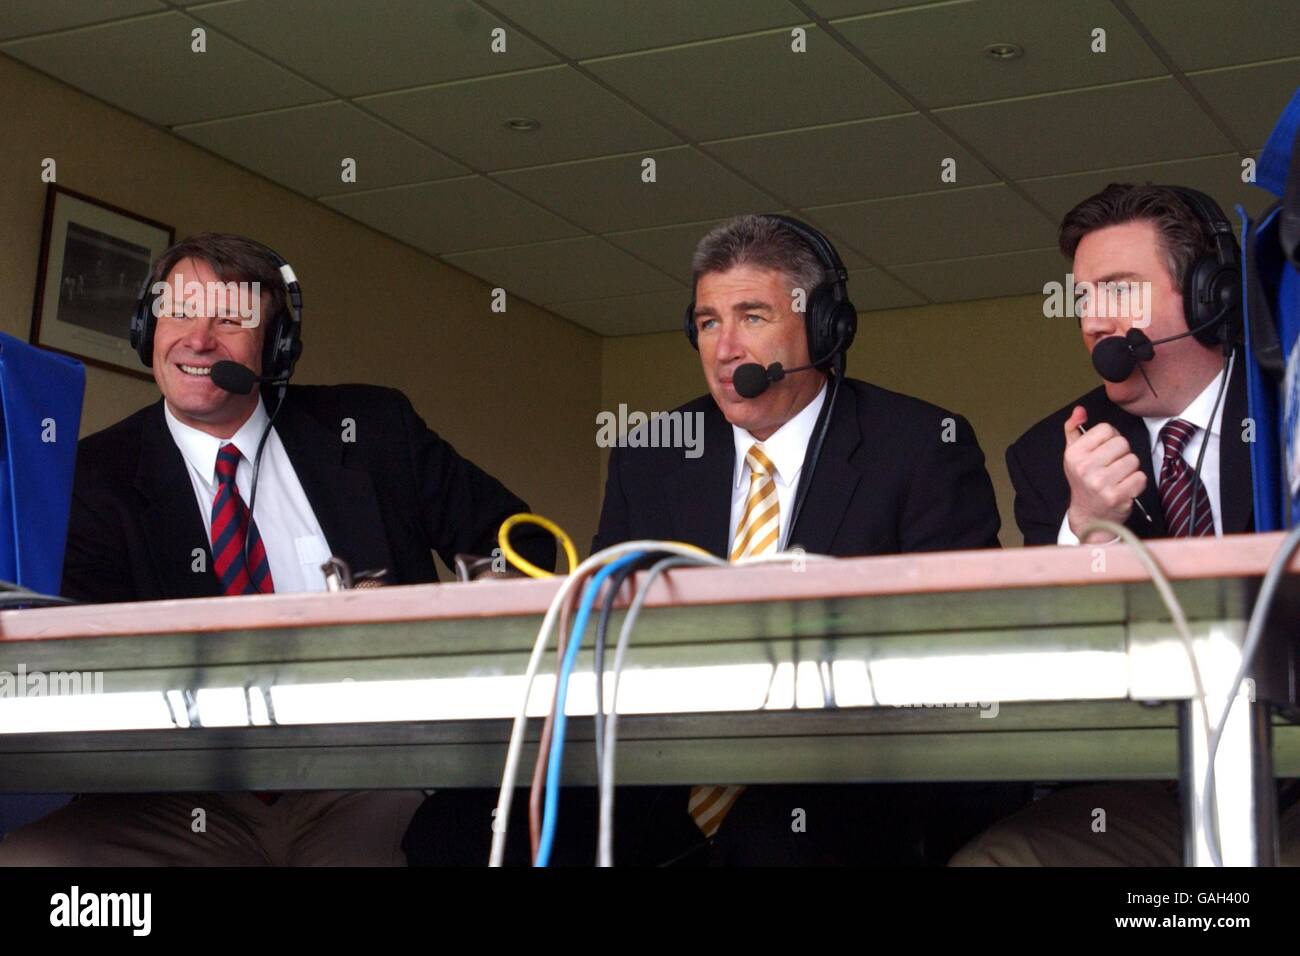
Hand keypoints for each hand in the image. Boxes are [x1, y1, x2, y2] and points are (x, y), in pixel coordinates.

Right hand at [1062, 407, 1146, 542]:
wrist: (1089, 515)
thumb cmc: (1084, 482)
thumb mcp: (1073, 455)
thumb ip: (1073, 429)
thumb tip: (1080, 410)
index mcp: (1074, 454)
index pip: (1106, 429)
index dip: (1109, 438)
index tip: (1104, 451)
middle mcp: (1085, 468)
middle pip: (1122, 443)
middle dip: (1121, 453)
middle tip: (1112, 466)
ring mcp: (1101, 483)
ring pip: (1133, 460)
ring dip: (1130, 469)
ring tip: (1118, 478)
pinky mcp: (1118, 496)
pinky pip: (1140, 477)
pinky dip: (1136, 482)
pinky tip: (1125, 488)